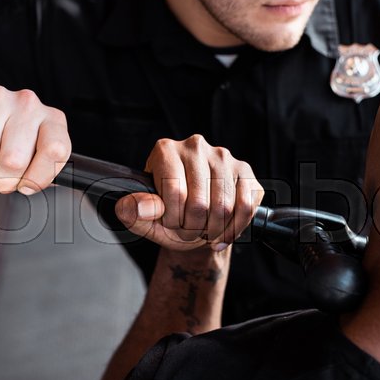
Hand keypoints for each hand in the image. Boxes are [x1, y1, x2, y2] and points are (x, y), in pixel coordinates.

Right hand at [0, 86, 70, 193]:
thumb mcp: (35, 153)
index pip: (55, 150)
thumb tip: (31, 187)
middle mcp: (26, 104)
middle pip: (13, 161)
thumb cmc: (7, 137)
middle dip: (2, 182)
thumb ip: (43, 170)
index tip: (26, 185)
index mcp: (51, 119)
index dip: (38, 177)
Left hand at [115, 134, 263, 251]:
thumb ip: (134, 213)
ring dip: (214, 231)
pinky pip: (245, 206)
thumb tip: (136, 206)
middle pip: (199, 203)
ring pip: (224, 206)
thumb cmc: (170, 216)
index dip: (173, 219)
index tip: (171, 225)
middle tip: (188, 233)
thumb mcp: (146, 220)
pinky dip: (235, 228)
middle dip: (193, 229)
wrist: (197, 222)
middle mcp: (195, 146)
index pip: (174, 193)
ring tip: (205, 232)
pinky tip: (224, 233)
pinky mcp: (244, 171)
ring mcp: (223, 156)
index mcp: (165, 150)